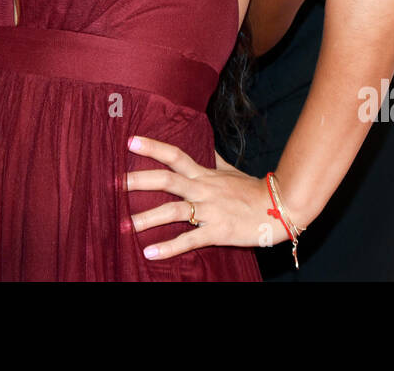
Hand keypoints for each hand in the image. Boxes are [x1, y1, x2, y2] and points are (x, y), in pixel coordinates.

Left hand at [125, 135, 276, 260]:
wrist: (280, 208)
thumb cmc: (254, 190)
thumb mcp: (232, 171)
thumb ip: (215, 160)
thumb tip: (206, 146)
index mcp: (204, 174)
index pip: (175, 155)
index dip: (152, 147)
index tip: (130, 141)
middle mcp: (203, 189)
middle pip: (166, 180)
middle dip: (139, 181)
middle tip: (114, 184)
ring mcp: (209, 210)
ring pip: (173, 210)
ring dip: (147, 218)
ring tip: (124, 225)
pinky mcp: (217, 231)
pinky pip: (189, 239)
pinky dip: (169, 247)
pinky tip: (150, 252)